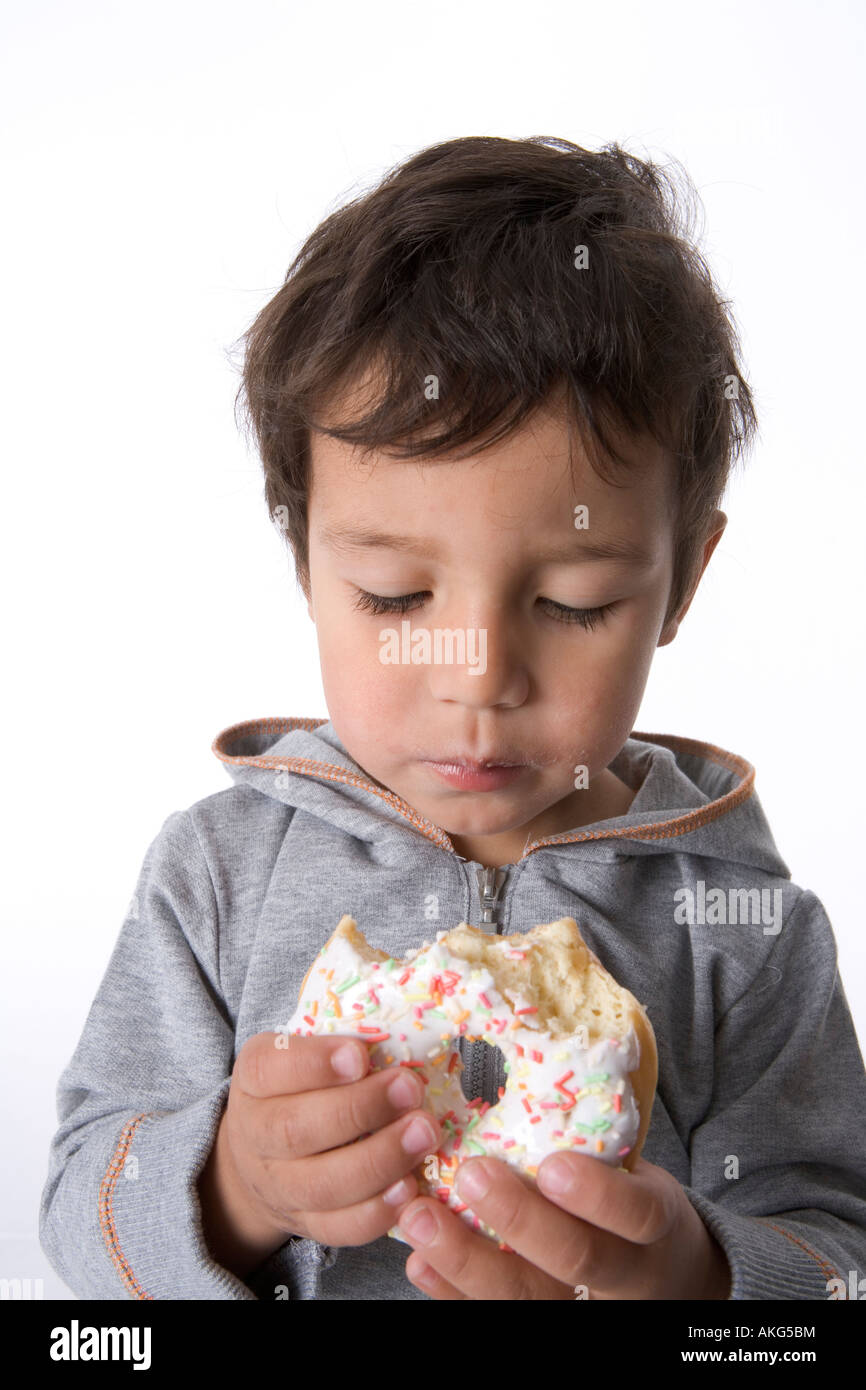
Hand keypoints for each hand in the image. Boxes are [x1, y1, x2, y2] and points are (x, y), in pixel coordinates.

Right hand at [198, 1032, 440, 1276]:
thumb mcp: (300, 1052)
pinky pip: (339, 1228)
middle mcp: (257, 1134)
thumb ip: (338, 1041)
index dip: (315, 1064)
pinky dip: (377, 1212)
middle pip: (296, 1130)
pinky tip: (410, 1187)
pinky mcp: (306, 1224)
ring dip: (380, 1159)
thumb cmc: (298, 1088)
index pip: (269, 1068)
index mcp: (254, 1079)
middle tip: (411, 1089)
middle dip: (360, 1109)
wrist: (260, 1155)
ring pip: (323, 1184)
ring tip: (425, 1134)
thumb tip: (404, 1030)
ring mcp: (279, 1186)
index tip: (361, 1055)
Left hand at [396, 1151, 732, 1299]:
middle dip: (520, 1220)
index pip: (636, 1214)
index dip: (597, 1195)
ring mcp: (580, 1305)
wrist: (659, 1276)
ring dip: (467, 1258)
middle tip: (472, 1176)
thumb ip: (596, 1137)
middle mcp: (623, 1275)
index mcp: (653, 1226)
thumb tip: (535, 1046)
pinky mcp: (541, 1318)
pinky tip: (420, 1261)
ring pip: (526, 1297)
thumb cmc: (631, 1203)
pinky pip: (494, 1314)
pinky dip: (453, 1291)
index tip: (554, 1165)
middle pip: (577, 1259)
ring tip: (420, 1217)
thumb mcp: (635, 1170)